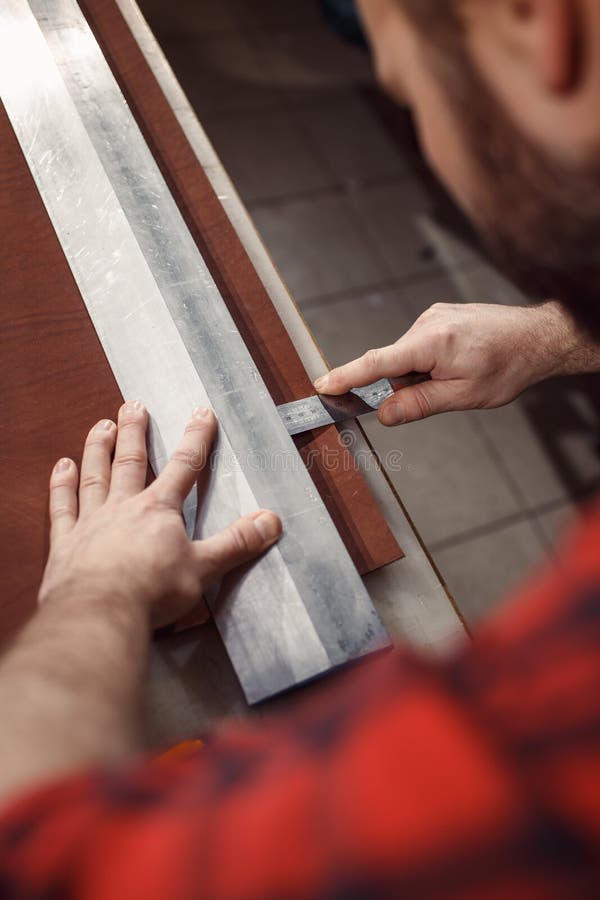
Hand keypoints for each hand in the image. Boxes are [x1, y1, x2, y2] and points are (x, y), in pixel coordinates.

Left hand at [39, 402, 281, 627]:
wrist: (99, 613)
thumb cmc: (151, 592)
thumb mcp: (204, 568)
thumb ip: (236, 543)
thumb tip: (270, 521)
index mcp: (159, 510)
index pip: (184, 466)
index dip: (196, 438)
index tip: (201, 413)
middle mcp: (123, 507)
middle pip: (131, 461)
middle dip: (135, 432)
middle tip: (134, 405)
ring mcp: (91, 521)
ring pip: (95, 475)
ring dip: (98, 448)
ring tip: (101, 426)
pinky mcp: (66, 542)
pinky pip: (63, 506)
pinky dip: (61, 485)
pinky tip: (61, 466)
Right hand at [314, 301, 599, 425]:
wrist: (539, 337)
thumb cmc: (509, 365)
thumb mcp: (463, 396)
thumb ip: (419, 404)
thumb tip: (384, 414)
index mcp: (432, 342)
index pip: (377, 363)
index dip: (346, 376)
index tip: (322, 386)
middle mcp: (427, 323)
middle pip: (391, 362)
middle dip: (395, 386)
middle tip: (419, 402)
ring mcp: (433, 317)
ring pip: (406, 356)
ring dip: (416, 376)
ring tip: (455, 382)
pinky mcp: (440, 318)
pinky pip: (419, 346)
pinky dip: (424, 364)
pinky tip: (454, 369)